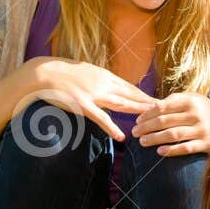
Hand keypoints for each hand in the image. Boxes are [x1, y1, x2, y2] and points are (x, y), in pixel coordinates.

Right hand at [24, 57, 155, 141]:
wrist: (43, 73)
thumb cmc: (63, 73)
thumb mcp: (86, 72)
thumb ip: (100, 79)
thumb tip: (112, 84)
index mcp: (104, 76)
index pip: (129, 87)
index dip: (145, 95)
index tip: (159, 100)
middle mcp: (103, 84)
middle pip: (131, 95)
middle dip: (149, 103)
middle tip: (166, 110)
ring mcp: (93, 95)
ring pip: (122, 104)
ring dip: (138, 112)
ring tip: (153, 119)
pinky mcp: (83, 105)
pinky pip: (101, 118)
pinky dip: (112, 128)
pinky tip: (122, 136)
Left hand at [133, 92, 209, 155]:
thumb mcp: (197, 100)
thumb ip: (177, 99)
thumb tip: (152, 105)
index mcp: (191, 101)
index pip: (163, 106)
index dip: (147, 114)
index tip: (137, 120)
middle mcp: (196, 114)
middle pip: (164, 121)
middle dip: (146, 127)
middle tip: (135, 133)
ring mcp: (202, 130)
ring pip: (172, 135)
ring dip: (154, 139)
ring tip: (143, 142)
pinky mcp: (207, 144)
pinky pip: (185, 148)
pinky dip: (171, 150)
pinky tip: (160, 152)